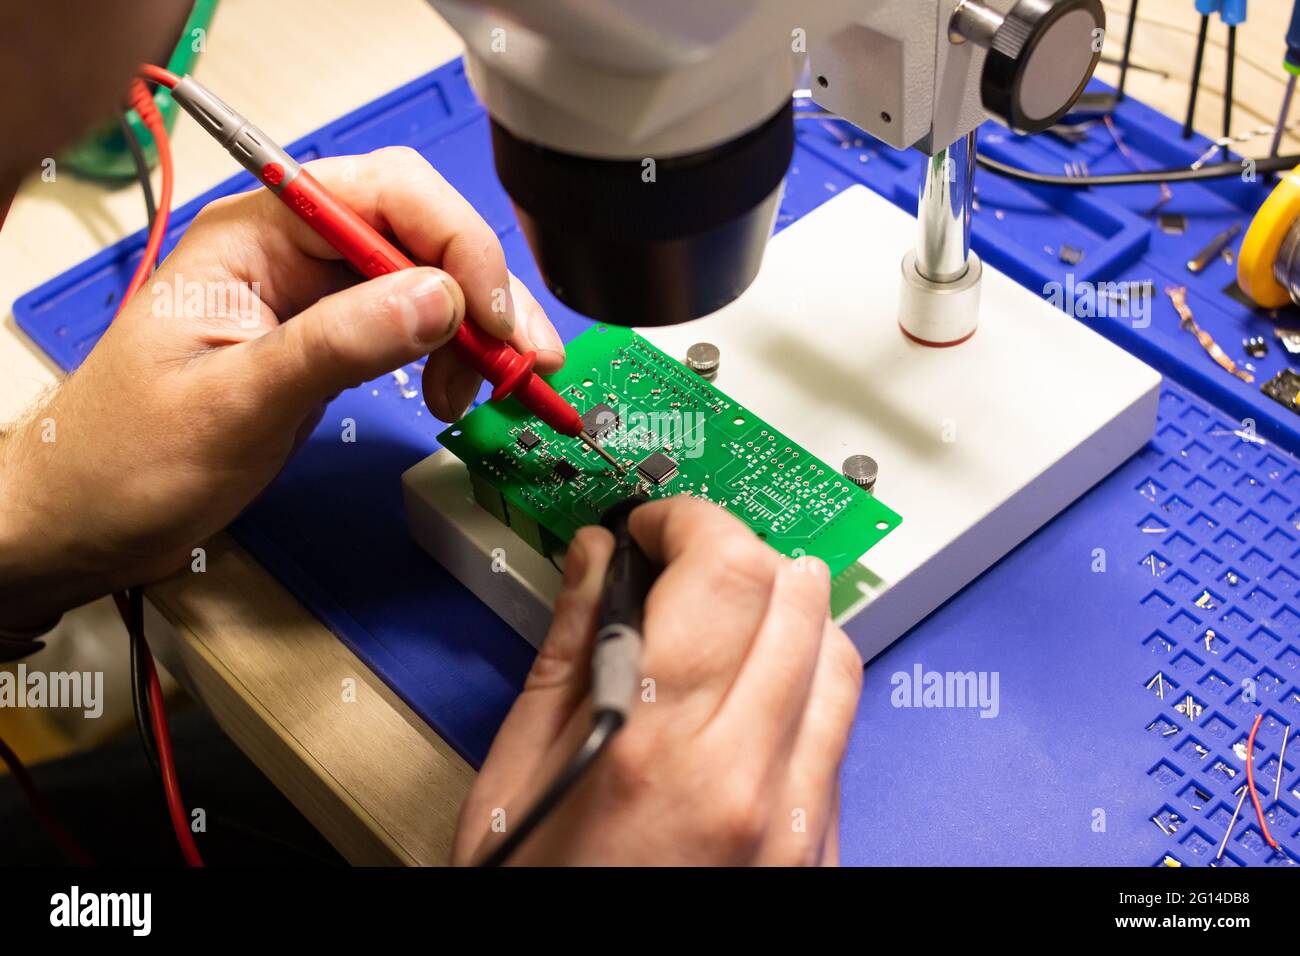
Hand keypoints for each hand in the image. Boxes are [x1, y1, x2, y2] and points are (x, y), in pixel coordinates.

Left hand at [0, 146, 564, 627]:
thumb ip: (339, 342)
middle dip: (484, 291)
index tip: (496, 319)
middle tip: (528, 361)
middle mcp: (290, 251)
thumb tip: (441, 297)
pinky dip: (451, 355)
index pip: (386, 193)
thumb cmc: (129, 459)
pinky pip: (408, 326)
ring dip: (476, 329)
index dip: (459, 247)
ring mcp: (310, 297)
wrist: (85, 522)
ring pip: (426, 281)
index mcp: (255, 234)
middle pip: (420, 233)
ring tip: (495, 388)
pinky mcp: (325, 342)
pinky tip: (458, 391)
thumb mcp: (238, 401)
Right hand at [452, 496, 862, 865]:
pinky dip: (804, 683)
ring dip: (786, 610)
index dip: (688, 518)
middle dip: (738, 552)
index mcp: (656, 743)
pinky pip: (840, 729)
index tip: (657, 524)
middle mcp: (748, 774)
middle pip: (793, 594)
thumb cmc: (537, 894)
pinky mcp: (822, 848)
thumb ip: (568, 647)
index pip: (720, 567)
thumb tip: (594, 561)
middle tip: (687, 562)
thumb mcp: (520, 771)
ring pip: (838, 652)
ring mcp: (799, 818)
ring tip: (728, 619)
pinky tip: (753, 695)